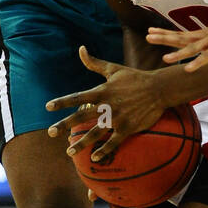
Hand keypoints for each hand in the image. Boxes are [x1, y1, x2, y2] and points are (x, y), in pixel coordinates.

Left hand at [45, 47, 166, 162]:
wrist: (159, 88)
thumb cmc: (134, 77)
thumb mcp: (113, 68)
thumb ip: (94, 62)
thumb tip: (80, 49)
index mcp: (102, 91)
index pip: (77, 97)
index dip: (62, 102)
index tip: (48, 107)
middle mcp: (107, 105)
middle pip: (82, 117)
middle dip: (65, 125)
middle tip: (51, 132)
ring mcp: (118, 118)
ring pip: (95, 133)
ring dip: (81, 143)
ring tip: (69, 152)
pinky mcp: (128, 127)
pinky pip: (114, 142)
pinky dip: (104, 150)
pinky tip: (94, 158)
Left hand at [145, 12, 207, 70]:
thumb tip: (206, 45)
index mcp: (204, 33)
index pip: (181, 33)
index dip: (166, 33)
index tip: (151, 31)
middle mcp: (205, 36)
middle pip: (181, 37)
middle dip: (164, 37)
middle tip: (147, 36)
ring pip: (192, 48)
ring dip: (178, 53)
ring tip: (164, 58)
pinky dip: (198, 62)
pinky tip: (188, 69)